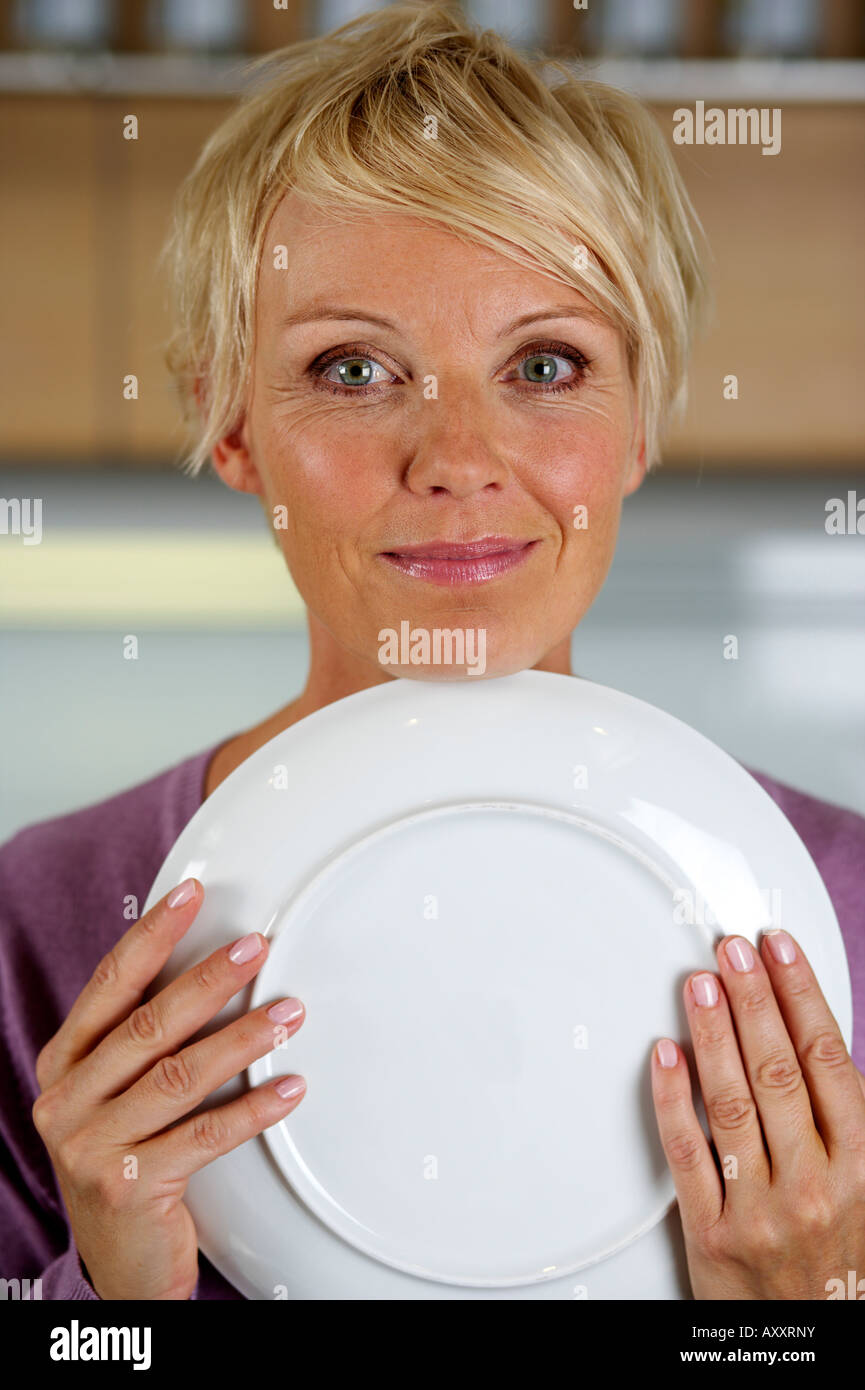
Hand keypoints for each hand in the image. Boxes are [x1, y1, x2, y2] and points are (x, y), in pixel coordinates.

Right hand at [32, 878, 305, 1299]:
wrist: (119, 1262)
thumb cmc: (128, 1157)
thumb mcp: (116, 1093)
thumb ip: (143, 1039)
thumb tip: (210, 963)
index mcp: (63, 1064)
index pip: (109, 984)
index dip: (151, 935)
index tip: (191, 894)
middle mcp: (67, 1102)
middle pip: (148, 1025)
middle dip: (208, 979)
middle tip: (257, 946)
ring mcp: (92, 1147)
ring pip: (179, 1077)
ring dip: (242, 1039)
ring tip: (290, 1014)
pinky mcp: (129, 1189)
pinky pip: (204, 1137)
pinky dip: (253, 1109)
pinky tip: (290, 1088)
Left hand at [651, 929, 864, 1298]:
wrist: (807, 1345)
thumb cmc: (836, 1261)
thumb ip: (844, 1119)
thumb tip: (818, 1038)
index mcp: (860, 1168)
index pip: (829, 1059)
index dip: (801, 994)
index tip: (779, 949)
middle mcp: (814, 1186)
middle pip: (778, 1070)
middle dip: (753, 998)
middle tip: (732, 948)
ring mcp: (760, 1210)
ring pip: (731, 1104)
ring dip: (712, 1034)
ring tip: (699, 983)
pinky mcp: (711, 1234)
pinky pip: (686, 1153)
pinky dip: (672, 1099)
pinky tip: (665, 1055)